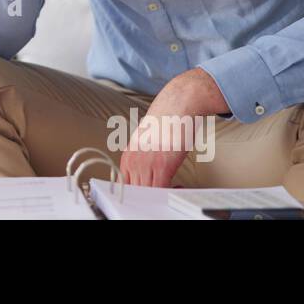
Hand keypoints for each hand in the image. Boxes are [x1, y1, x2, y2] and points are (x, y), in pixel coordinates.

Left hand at [119, 68, 227, 186]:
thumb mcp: (146, 141)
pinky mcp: (162, 165)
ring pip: (147, 193)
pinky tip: (179, 187)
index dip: (137, 195)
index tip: (149, 197)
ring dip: (161, 197)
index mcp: (127, 156)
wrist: (178, 104)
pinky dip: (170, 193)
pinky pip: (161, 190)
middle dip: (149, 198)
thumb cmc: (167, 122)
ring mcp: (145, 164)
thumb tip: (148, 173)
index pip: (124, 186)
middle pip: (134, 192)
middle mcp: (132, 161)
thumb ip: (143, 158)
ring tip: (174, 190)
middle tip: (164, 196)